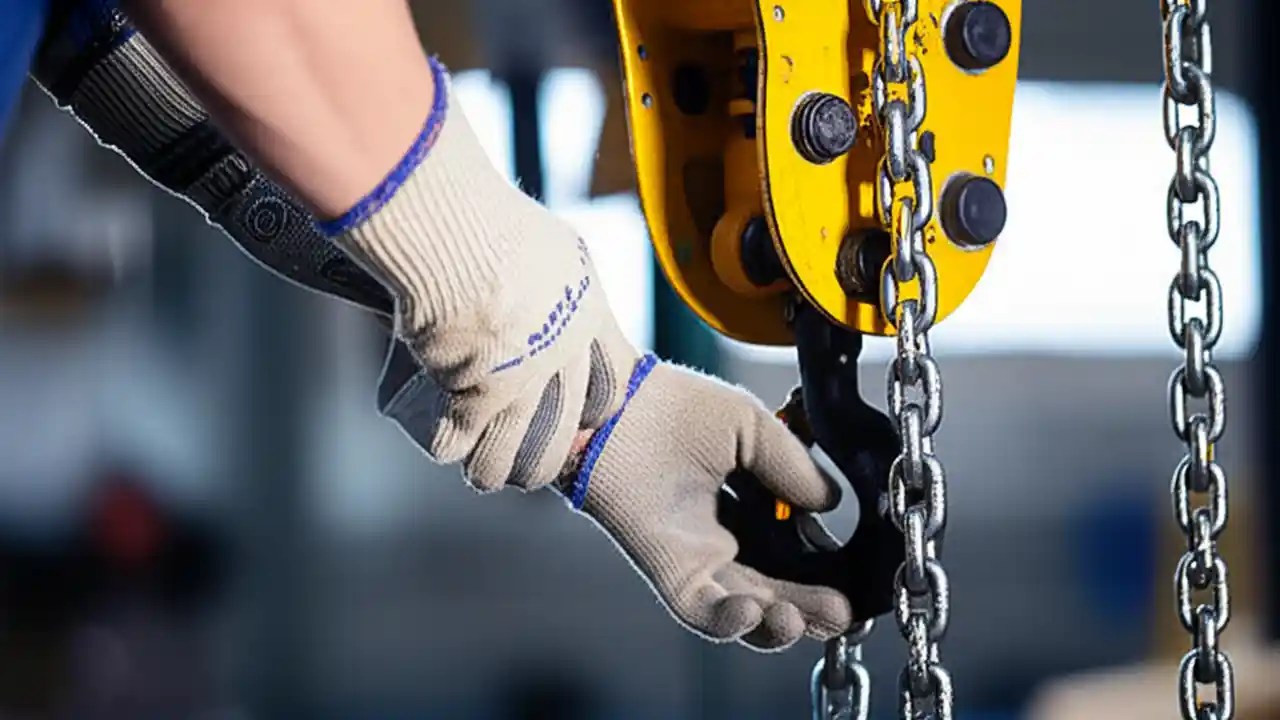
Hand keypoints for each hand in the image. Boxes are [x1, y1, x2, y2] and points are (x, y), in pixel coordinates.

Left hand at [563, 357, 853, 651]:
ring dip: (776, 624)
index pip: (790, 556)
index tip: (853, 582)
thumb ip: (794, 468)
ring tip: (801, 619)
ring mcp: (693, 560)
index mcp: (742, 508)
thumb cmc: (675, 406)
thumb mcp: (753, 429)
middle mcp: (719, 540)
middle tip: (842, 615)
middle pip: (773, 592)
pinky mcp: (667, 571)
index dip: (821, 574)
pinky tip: (754, 611)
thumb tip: (832, 505)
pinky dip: (729, 621)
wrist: (616, 407)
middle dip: (809, 609)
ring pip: (743, 612)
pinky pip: (701, 612)